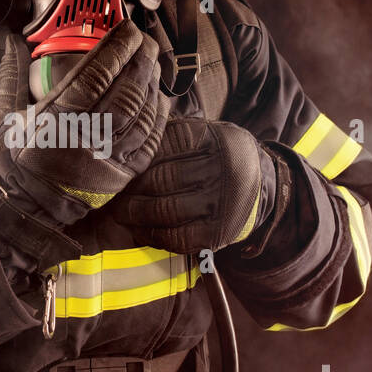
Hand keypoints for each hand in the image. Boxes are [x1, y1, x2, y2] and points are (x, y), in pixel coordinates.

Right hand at [0, 18, 169, 230]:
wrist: (20, 216)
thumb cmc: (8, 169)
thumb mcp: (0, 121)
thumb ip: (11, 78)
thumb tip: (10, 42)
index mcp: (54, 125)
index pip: (95, 77)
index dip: (115, 49)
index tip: (125, 29)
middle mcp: (85, 142)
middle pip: (125, 93)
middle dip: (141, 61)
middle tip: (146, 40)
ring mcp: (106, 162)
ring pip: (140, 116)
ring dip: (152, 85)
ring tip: (154, 63)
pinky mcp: (119, 178)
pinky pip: (148, 144)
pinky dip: (158, 118)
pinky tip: (159, 98)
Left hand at [107, 115, 275, 254]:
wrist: (261, 185)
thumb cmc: (217, 156)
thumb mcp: (203, 132)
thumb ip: (170, 134)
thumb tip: (124, 140)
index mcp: (213, 140)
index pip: (164, 148)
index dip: (137, 160)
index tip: (116, 165)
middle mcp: (221, 171)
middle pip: (162, 179)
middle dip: (131, 188)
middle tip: (111, 192)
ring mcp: (220, 205)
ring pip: (166, 211)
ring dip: (135, 213)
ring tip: (119, 211)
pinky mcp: (217, 234)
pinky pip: (176, 238)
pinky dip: (151, 235)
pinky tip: (138, 229)